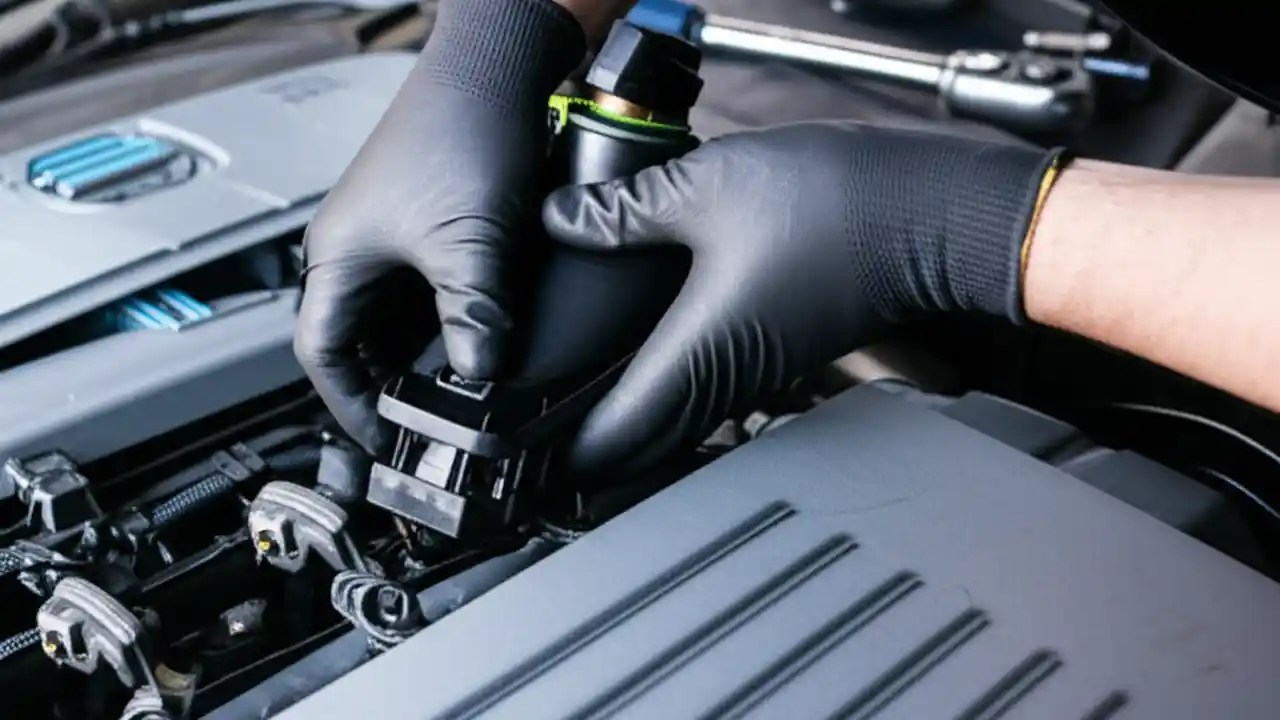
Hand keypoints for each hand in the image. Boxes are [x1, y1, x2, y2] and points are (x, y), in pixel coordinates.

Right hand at [294, 0, 584, 451]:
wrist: (498, 69)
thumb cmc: (461, 131)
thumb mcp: (469, 241)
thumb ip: (474, 315)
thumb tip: (481, 377)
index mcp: (339, 258)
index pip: (322, 354)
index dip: (350, 404)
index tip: (384, 440)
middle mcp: (358, 253)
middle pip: (360, 344)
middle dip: (393, 386)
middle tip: (432, 425)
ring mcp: (394, 241)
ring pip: (399, 323)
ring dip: (426, 356)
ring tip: (460, 394)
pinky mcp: (431, 231)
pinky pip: (429, 296)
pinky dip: (450, 325)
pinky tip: (482, 342)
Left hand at [543, 122, 1059, 479]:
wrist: (926, 212)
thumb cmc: (835, 206)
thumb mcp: (703, 189)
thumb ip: (622, 210)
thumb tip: (560, 217)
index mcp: (697, 358)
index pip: (614, 440)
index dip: (558, 455)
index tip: (514, 448)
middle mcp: (725, 381)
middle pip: (641, 445)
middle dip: (582, 445)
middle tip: (530, 425)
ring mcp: (754, 372)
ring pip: (673, 422)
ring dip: (623, 415)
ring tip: (572, 389)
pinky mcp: (773, 349)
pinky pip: (703, 391)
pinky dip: (660, 385)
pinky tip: (639, 346)